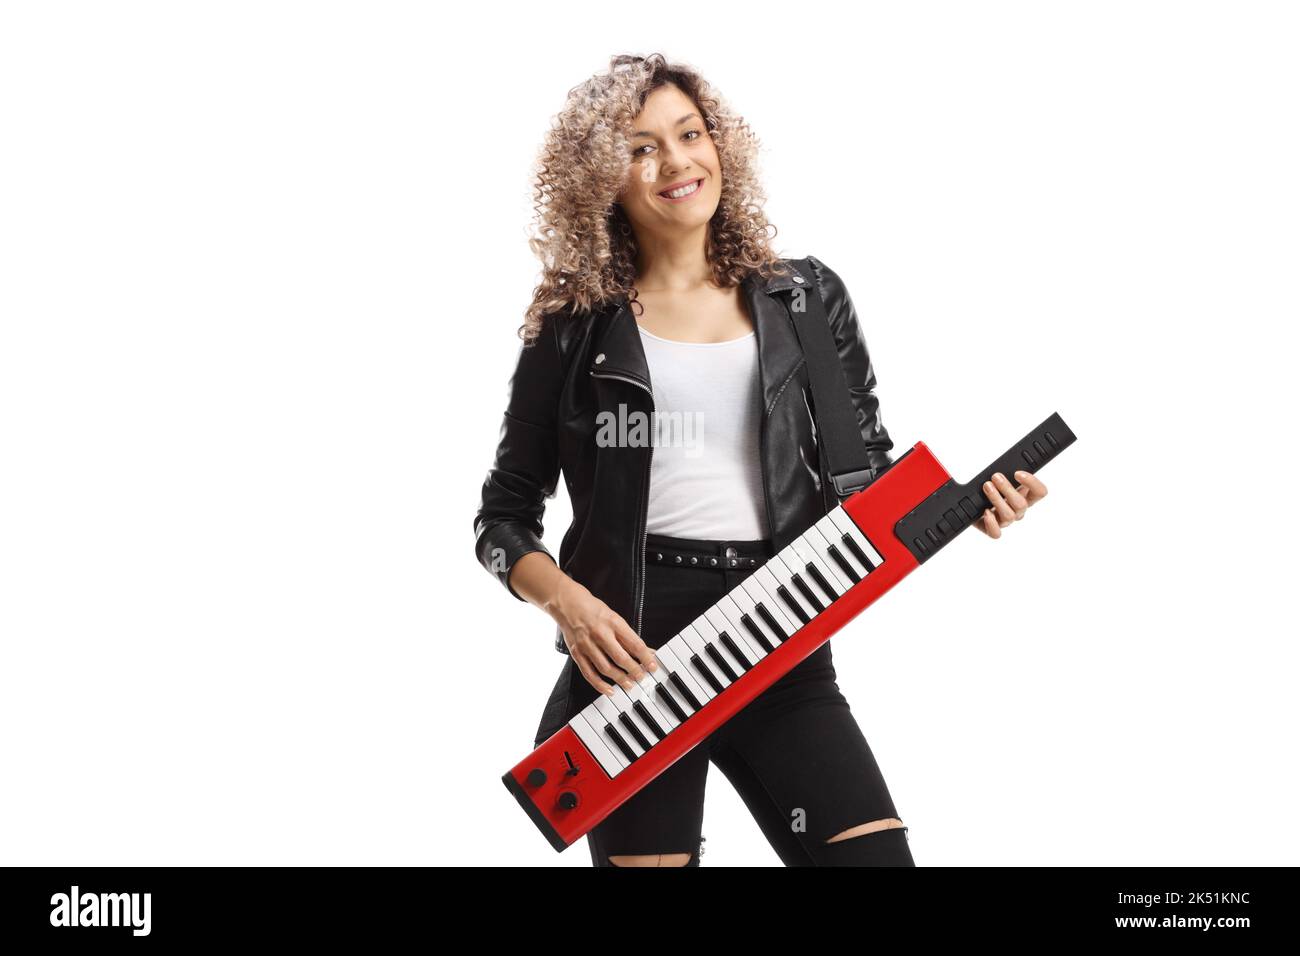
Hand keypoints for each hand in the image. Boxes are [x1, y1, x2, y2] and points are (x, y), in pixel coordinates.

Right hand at [544, 575, 657, 696]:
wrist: (568, 605)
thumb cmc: (594, 610)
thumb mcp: (615, 618)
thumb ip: (629, 636)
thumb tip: (646, 651)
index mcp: (613, 623)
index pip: (634, 644)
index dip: (646, 658)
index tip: (653, 666)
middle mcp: (600, 634)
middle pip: (621, 658)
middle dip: (634, 671)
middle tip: (642, 677)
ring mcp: (587, 645)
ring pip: (606, 668)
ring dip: (620, 679)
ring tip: (629, 684)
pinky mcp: (577, 653)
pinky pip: (589, 673)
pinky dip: (600, 685)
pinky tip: (609, 690)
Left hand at [975, 470, 1047, 538]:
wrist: (971, 503)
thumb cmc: (987, 488)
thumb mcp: (997, 476)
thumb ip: (1004, 471)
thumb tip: (1001, 466)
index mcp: (1025, 496)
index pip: (1040, 492)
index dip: (1032, 483)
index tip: (1018, 473)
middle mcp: (1017, 510)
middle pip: (1022, 504)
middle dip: (1008, 488)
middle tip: (995, 477)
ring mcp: (1005, 521)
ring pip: (1009, 515)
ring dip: (997, 499)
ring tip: (986, 487)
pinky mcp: (990, 529)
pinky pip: (996, 533)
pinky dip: (991, 523)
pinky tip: (985, 512)